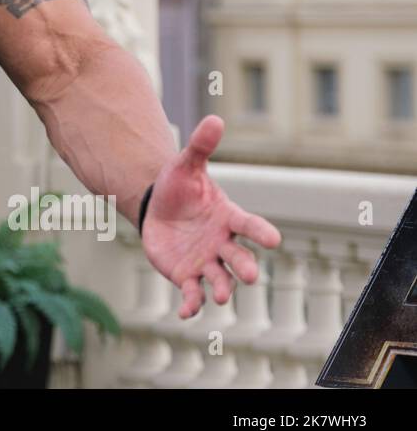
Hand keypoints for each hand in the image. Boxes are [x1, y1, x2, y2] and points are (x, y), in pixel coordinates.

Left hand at [140, 115, 281, 319]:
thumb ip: (200, 146)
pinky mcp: (186, 275)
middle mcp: (222, 244)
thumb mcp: (185, 165)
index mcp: (228, 217)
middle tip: (251, 276)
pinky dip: (191, 304)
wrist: (157, 207)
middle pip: (240, 258)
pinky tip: (184, 312)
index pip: (250, 225)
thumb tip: (215, 118)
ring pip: (220, 280)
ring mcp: (206, 262)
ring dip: (222, 289)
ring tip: (221, 297)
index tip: (273, 239)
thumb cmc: (178, 186)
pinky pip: (192, 294)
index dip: (261, 232)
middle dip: (246, 268)